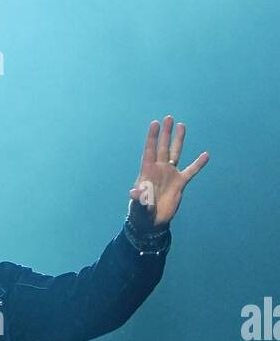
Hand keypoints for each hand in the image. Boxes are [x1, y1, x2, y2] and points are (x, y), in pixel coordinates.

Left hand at [127, 115, 208, 231]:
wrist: (152, 223)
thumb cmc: (141, 213)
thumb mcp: (138, 206)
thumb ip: (138, 198)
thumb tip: (134, 192)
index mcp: (147, 172)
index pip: (150, 150)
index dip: (152, 137)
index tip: (155, 123)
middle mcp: (159, 169)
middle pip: (163, 147)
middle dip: (166, 133)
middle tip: (169, 117)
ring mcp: (170, 175)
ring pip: (175, 154)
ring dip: (178, 140)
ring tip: (182, 125)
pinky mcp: (179, 183)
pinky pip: (190, 171)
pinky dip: (198, 164)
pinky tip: (206, 155)